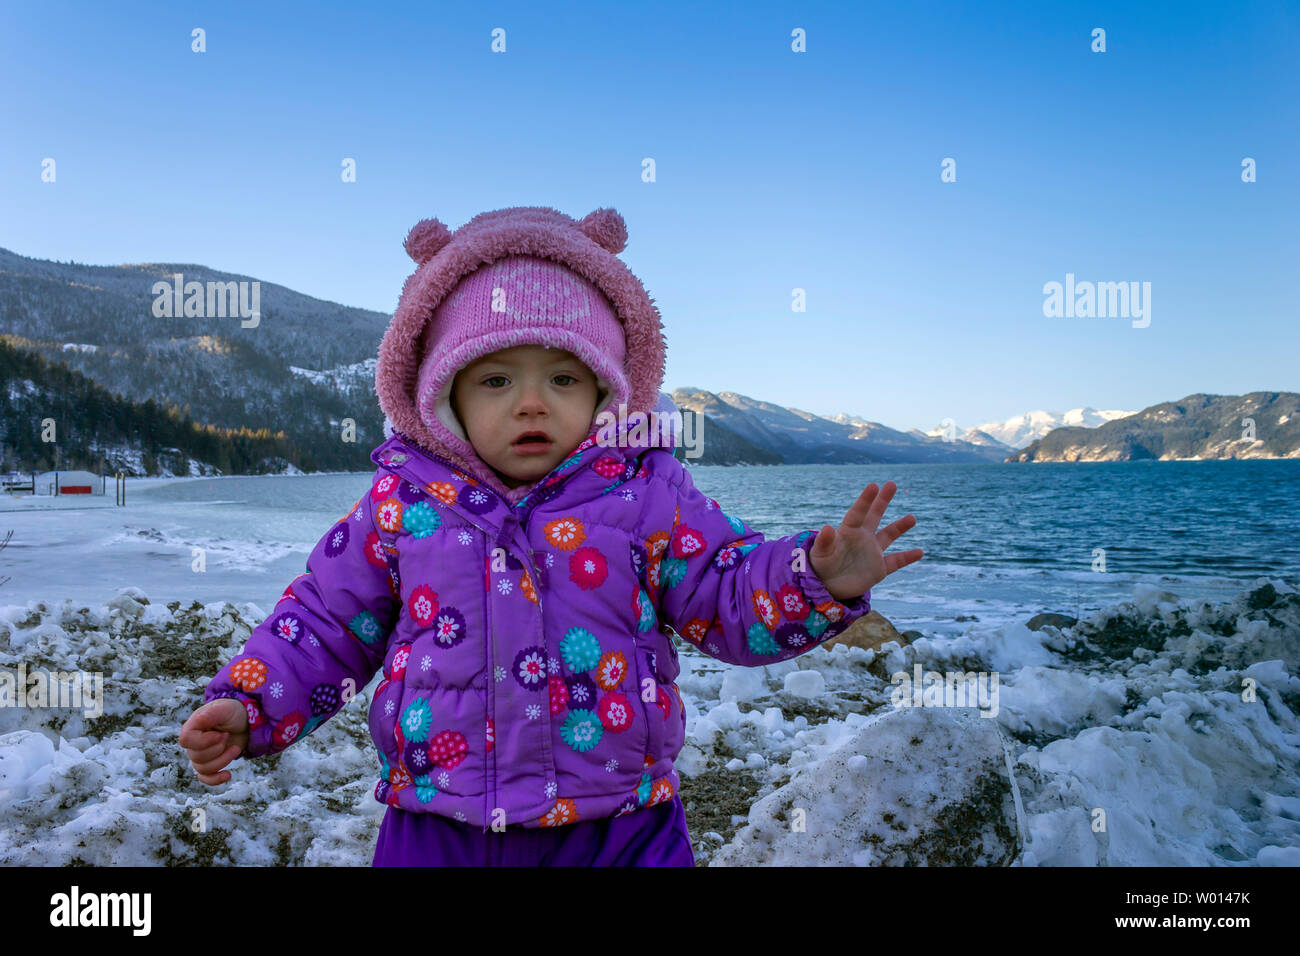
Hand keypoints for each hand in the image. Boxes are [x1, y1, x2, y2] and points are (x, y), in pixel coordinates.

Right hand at [179, 698, 249, 784]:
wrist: (245, 721)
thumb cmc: (232, 712)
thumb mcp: (224, 708)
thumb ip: (212, 713)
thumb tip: (199, 719)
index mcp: (191, 727)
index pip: (186, 740)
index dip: (203, 741)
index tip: (221, 734)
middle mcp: (193, 743)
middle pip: (196, 757)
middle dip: (218, 748)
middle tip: (228, 736)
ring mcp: (201, 755)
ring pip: (203, 768)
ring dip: (223, 760)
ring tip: (236, 748)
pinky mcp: (211, 764)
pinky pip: (206, 778)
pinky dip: (216, 779)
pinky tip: (228, 775)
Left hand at [808, 481, 922, 601]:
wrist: (827, 587)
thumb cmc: (821, 567)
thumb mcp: (820, 555)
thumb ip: (824, 542)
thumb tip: (826, 527)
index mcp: (848, 532)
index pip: (858, 512)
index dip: (866, 500)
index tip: (874, 485)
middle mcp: (862, 538)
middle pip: (874, 515)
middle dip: (882, 500)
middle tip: (891, 484)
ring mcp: (872, 552)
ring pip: (889, 535)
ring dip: (900, 527)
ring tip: (912, 518)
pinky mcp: (879, 568)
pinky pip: (896, 561)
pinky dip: (907, 557)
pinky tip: (920, 552)